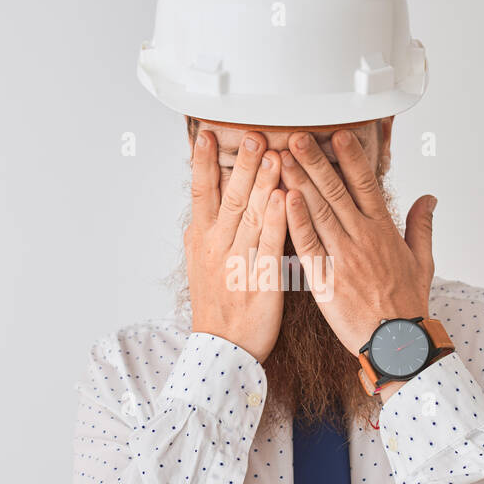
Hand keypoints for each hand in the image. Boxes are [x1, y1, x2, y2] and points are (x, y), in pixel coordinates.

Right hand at [185, 129, 286, 362]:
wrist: (223, 349)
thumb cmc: (217, 305)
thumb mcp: (200, 263)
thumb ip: (205, 230)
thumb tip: (201, 200)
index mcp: (201, 240)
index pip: (200, 193)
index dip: (202, 162)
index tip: (205, 134)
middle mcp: (216, 248)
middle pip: (228, 198)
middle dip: (240, 164)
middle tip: (251, 135)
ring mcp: (237, 264)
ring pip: (249, 217)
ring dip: (261, 184)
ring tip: (272, 155)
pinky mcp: (261, 281)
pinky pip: (269, 246)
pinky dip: (276, 220)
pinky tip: (283, 198)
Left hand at [281, 129, 436, 365]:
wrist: (396, 342)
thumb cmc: (407, 304)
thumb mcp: (423, 261)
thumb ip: (421, 225)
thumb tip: (429, 198)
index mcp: (384, 231)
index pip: (366, 184)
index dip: (352, 158)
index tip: (338, 135)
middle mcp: (362, 238)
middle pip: (336, 191)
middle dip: (315, 162)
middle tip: (298, 137)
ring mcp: (342, 257)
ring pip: (318, 212)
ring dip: (299, 182)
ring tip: (282, 158)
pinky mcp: (325, 279)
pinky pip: (307, 245)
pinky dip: (296, 221)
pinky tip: (284, 199)